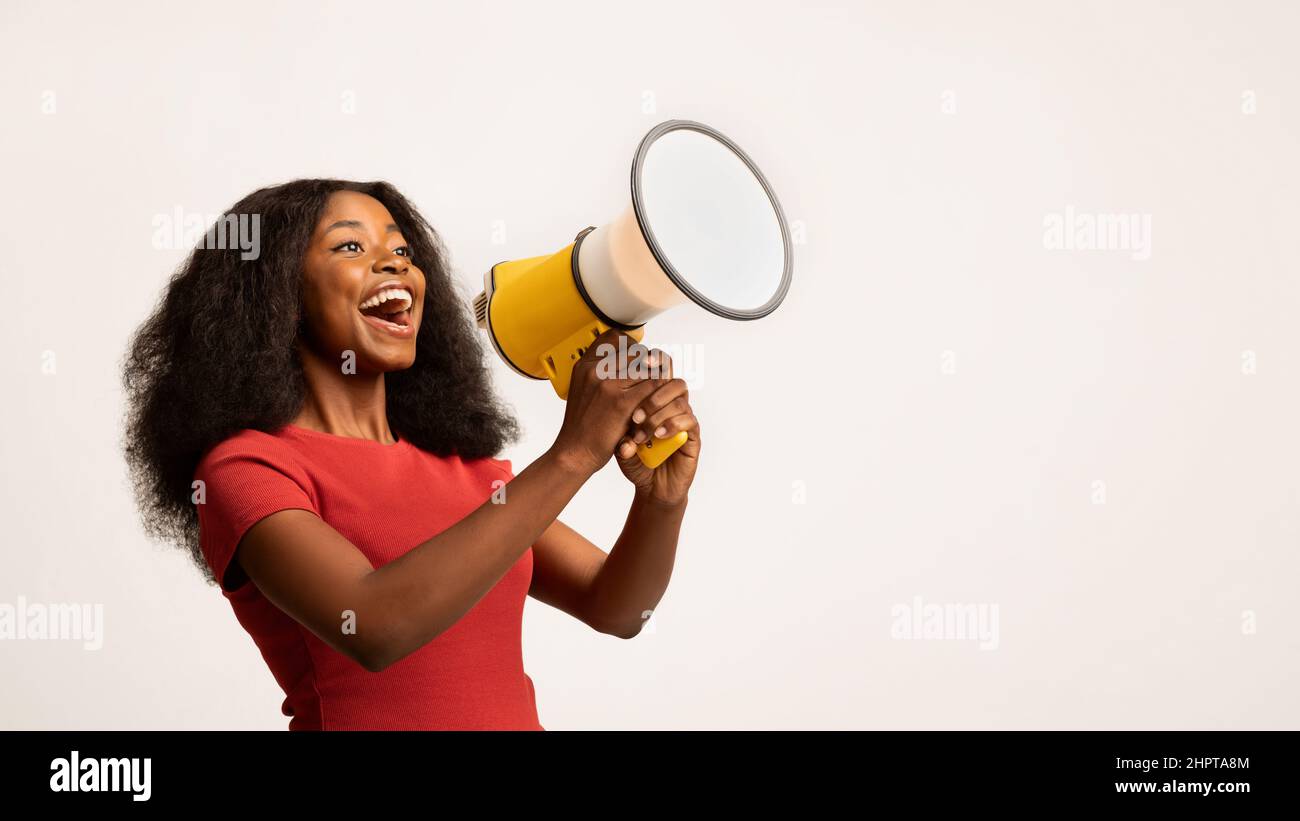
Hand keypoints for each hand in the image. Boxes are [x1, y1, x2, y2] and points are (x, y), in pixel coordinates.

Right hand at [550, 328, 661, 475]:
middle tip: (653, 374)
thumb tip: (624, 363)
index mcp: (585, 366)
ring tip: (657, 388)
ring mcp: (608, 385)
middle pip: (635, 350)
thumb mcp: (583, 391)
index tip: (638, 356)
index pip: (613, 338)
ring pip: (647, 367)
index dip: (631, 344)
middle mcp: (595, 371)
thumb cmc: (581, 426)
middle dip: (648, 362)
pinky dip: (659, 392)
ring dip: (656, 375)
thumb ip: (599, 375)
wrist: (574, 452)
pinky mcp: (622, 403)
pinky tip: (658, 401)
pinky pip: (652, 386)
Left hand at [615, 348, 699, 506]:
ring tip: (640, 430)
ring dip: (658, 413)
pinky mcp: (693, 435)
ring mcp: (683, 419)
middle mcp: (671, 406)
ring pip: (679, 400)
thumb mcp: (619, 441)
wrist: (651, 487)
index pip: (656, 374)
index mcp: (654, 401)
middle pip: (671, 380)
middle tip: (635, 413)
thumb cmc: (635, 461)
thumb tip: (620, 409)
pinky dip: (671, 425)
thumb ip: (618, 424)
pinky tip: (657, 436)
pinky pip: (689, 420)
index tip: (633, 372)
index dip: (648, 368)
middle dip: (653, 391)